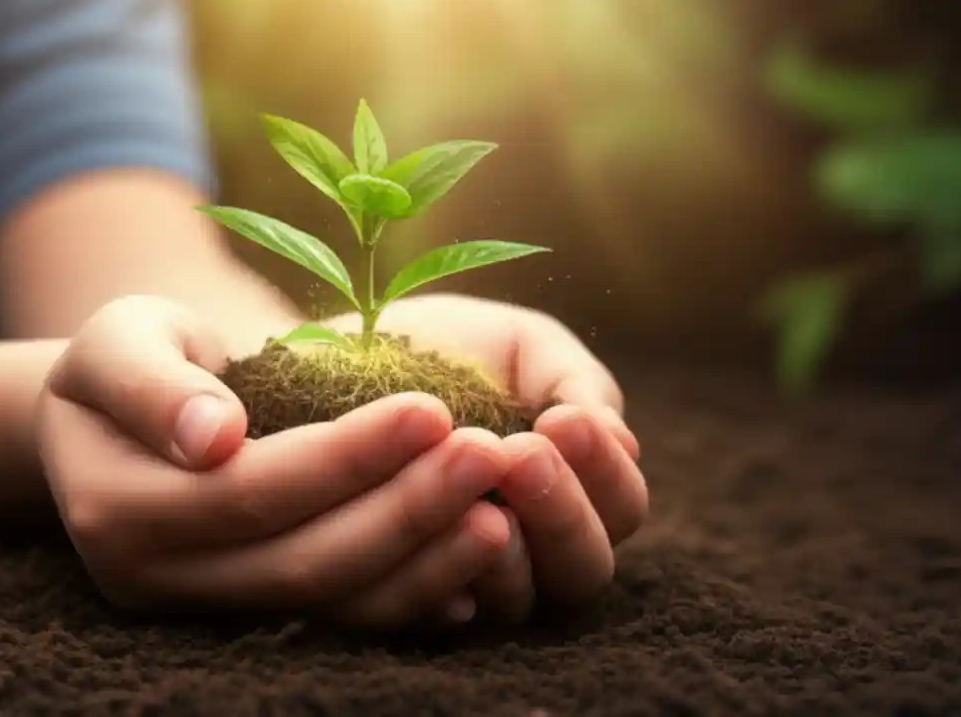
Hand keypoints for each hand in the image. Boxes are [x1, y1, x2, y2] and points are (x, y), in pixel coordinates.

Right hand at [36, 296, 517, 629]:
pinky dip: (414, 594)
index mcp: (118, 509)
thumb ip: (150, 384)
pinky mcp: (256, 614)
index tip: (433, 408)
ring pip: (333, 605)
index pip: (251, 491)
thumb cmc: (124, 364)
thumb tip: (214, 437)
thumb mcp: (115, 343)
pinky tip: (475, 557)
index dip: (347, 457)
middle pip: (303, 561)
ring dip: (426, 563)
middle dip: (406, 510)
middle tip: (490, 454)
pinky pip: (345, 619)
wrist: (114, 424)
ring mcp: (211, 607)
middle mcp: (159, 579)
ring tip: (501, 510)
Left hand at [328, 294, 647, 618]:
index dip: (603, 472)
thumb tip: (622, 442)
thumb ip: (576, 384)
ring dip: (508, 549)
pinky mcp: (403, 603)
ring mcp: (472, 585)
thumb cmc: (445, 350)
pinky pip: (433, 614)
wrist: (339, 356)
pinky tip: (429, 532)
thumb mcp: (520, 346)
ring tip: (474, 485)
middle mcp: (535, 552)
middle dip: (561, 511)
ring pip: (519, 600)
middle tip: (520, 454)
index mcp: (574, 493)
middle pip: (583, 570)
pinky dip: (440, 577)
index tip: (564, 420)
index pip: (620, 509)